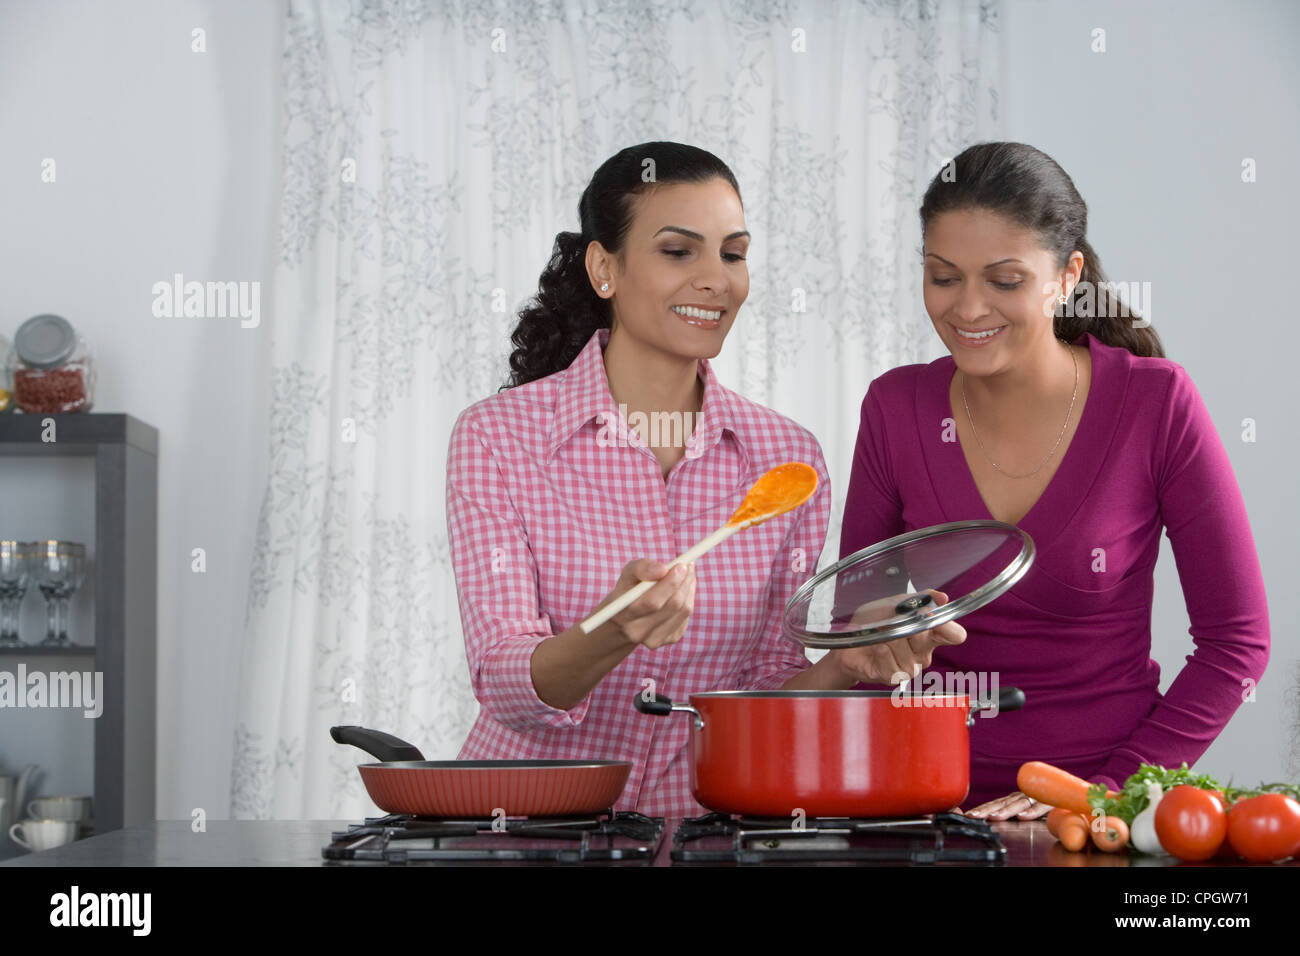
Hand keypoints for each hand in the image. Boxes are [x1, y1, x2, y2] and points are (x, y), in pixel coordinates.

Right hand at [599, 559, 695, 648]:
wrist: (625, 622)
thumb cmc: (628, 591)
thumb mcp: (627, 575)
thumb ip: (641, 568)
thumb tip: (664, 569)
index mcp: (624, 614)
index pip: (652, 602)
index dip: (670, 583)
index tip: (681, 565)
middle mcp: (638, 631)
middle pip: (672, 606)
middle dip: (683, 583)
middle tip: (688, 565)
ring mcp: (655, 639)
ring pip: (684, 610)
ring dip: (689, 588)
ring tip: (687, 574)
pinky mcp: (670, 639)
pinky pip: (686, 616)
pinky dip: (689, 598)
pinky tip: (682, 589)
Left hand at [823, 590, 966, 685]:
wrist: (849, 640)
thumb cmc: (872, 623)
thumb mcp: (894, 603)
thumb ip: (919, 598)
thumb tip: (942, 597)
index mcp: (929, 634)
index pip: (954, 635)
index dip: (949, 627)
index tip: (932, 616)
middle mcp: (923, 653)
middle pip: (926, 637)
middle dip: (905, 624)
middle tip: (892, 621)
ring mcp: (910, 667)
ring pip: (905, 648)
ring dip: (887, 636)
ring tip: (879, 635)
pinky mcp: (894, 677)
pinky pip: (891, 661)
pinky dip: (880, 650)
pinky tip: (875, 647)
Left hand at [962, 791, 1052, 820]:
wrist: (1070, 789)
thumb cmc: (1046, 800)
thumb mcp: (1025, 806)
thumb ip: (1012, 811)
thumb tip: (994, 819)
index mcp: (1014, 798)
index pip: (995, 804)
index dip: (982, 809)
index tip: (969, 816)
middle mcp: (1022, 796)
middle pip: (1002, 803)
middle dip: (987, 810)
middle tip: (974, 817)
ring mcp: (1035, 797)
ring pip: (1019, 804)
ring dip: (1006, 811)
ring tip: (995, 818)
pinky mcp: (1051, 800)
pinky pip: (1041, 806)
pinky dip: (1032, 811)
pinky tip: (1023, 817)